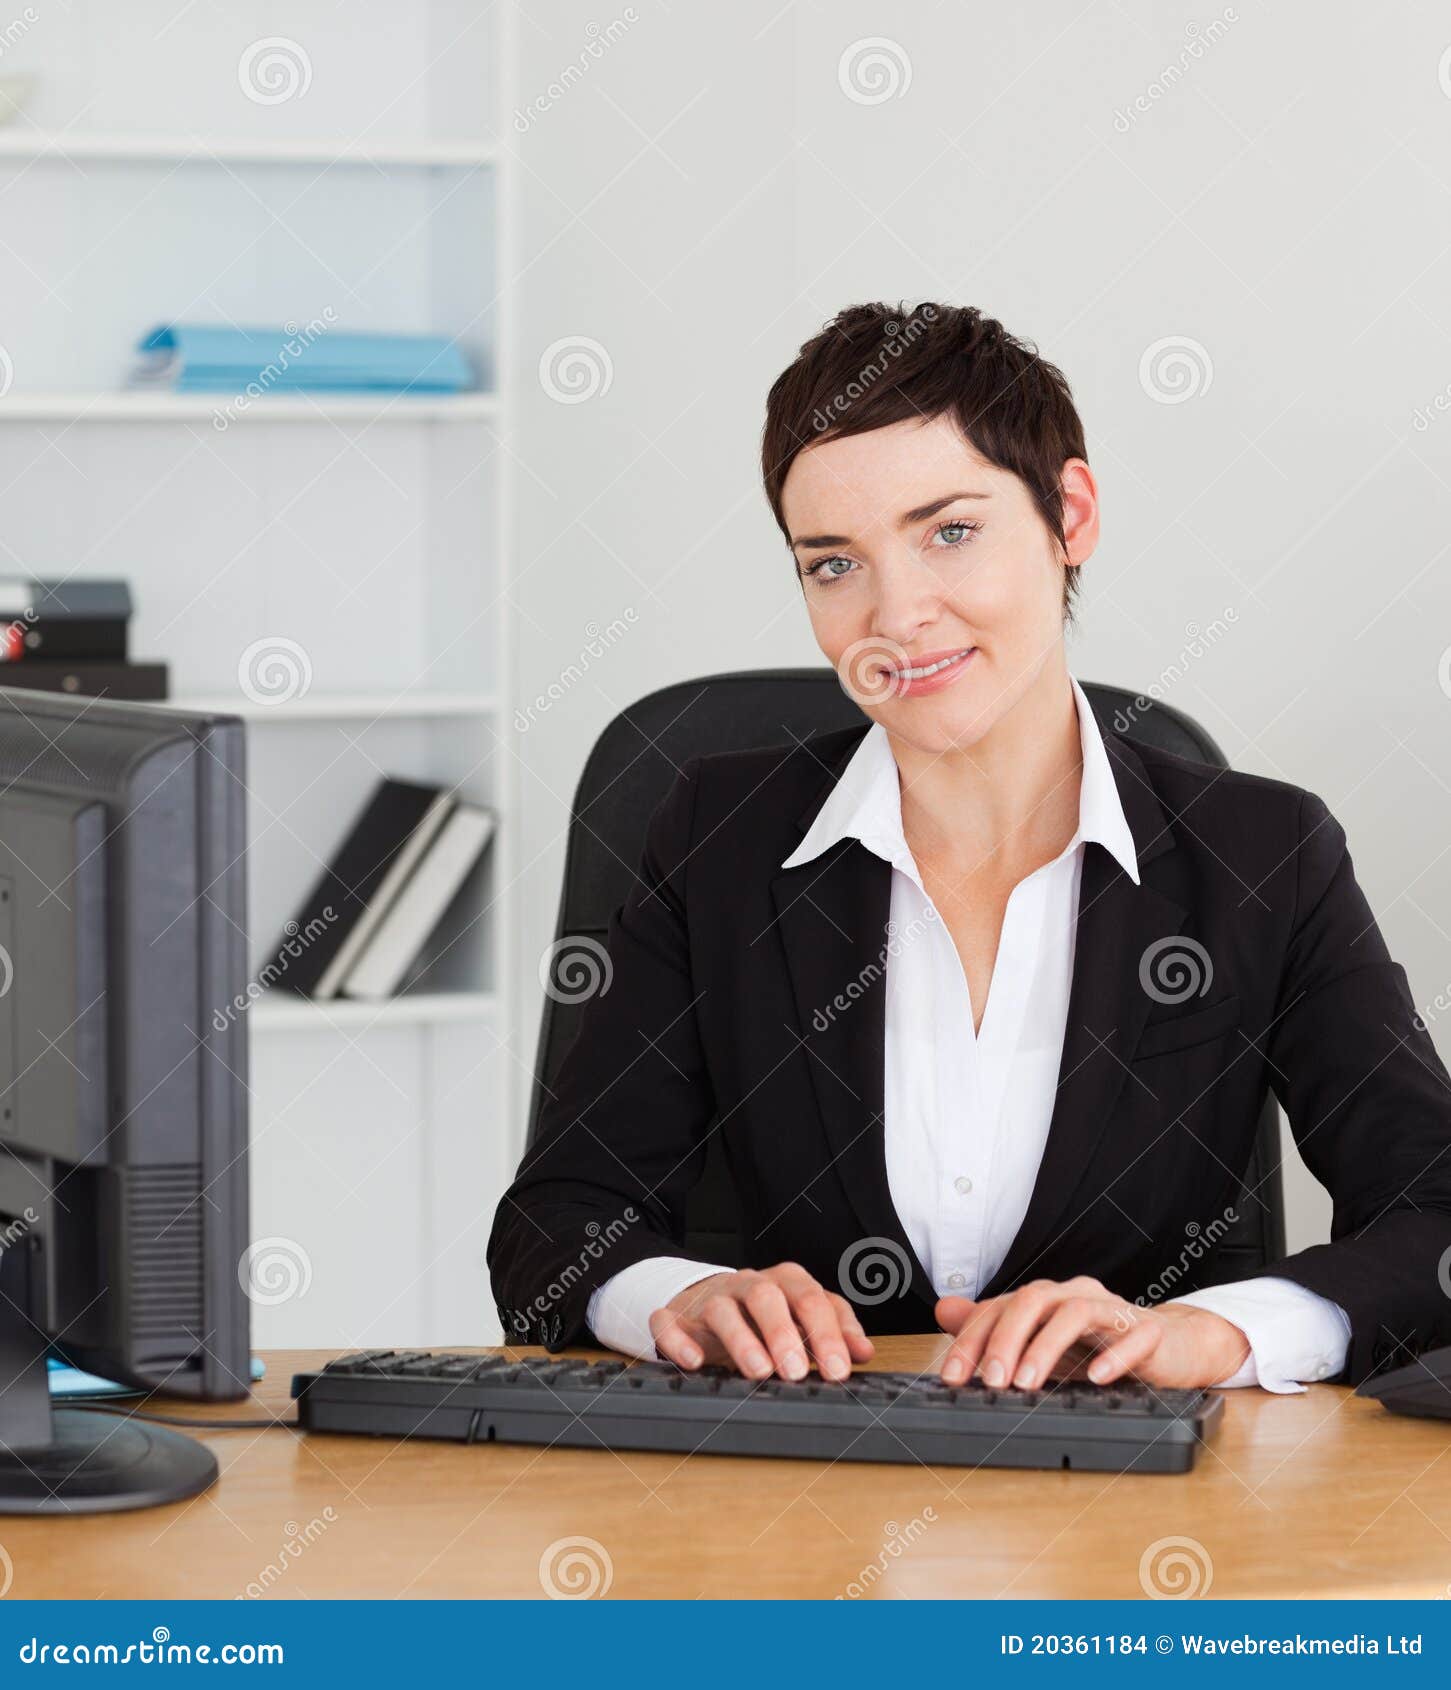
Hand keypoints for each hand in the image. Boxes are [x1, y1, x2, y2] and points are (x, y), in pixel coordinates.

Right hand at [649, 1263, 875, 1381]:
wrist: (705, 1302)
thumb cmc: (762, 1316)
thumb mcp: (802, 1320)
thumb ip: (834, 1331)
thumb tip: (864, 1352)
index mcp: (784, 1282)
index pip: (811, 1299)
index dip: (827, 1334)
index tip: (838, 1370)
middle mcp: (748, 1285)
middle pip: (767, 1296)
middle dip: (784, 1333)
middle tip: (797, 1371)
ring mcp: (710, 1300)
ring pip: (722, 1310)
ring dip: (741, 1340)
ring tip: (759, 1371)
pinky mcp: (676, 1317)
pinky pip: (669, 1322)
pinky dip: (679, 1341)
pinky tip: (694, 1362)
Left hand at [934, 1276, 1250, 1390]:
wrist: (1173, 1344)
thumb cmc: (1102, 1344)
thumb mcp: (1043, 1341)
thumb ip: (996, 1327)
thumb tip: (943, 1310)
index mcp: (1048, 1298)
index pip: (1000, 1308)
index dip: (972, 1340)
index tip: (953, 1377)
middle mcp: (1076, 1295)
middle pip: (1033, 1301)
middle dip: (1005, 1340)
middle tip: (991, 1381)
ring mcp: (1115, 1310)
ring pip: (1076, 1313)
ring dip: (1047, 1347)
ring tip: (1028, 1383)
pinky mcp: (1150, 1332)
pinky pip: (1134, 1337)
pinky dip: (1114, 1356)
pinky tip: (1097, 1377)